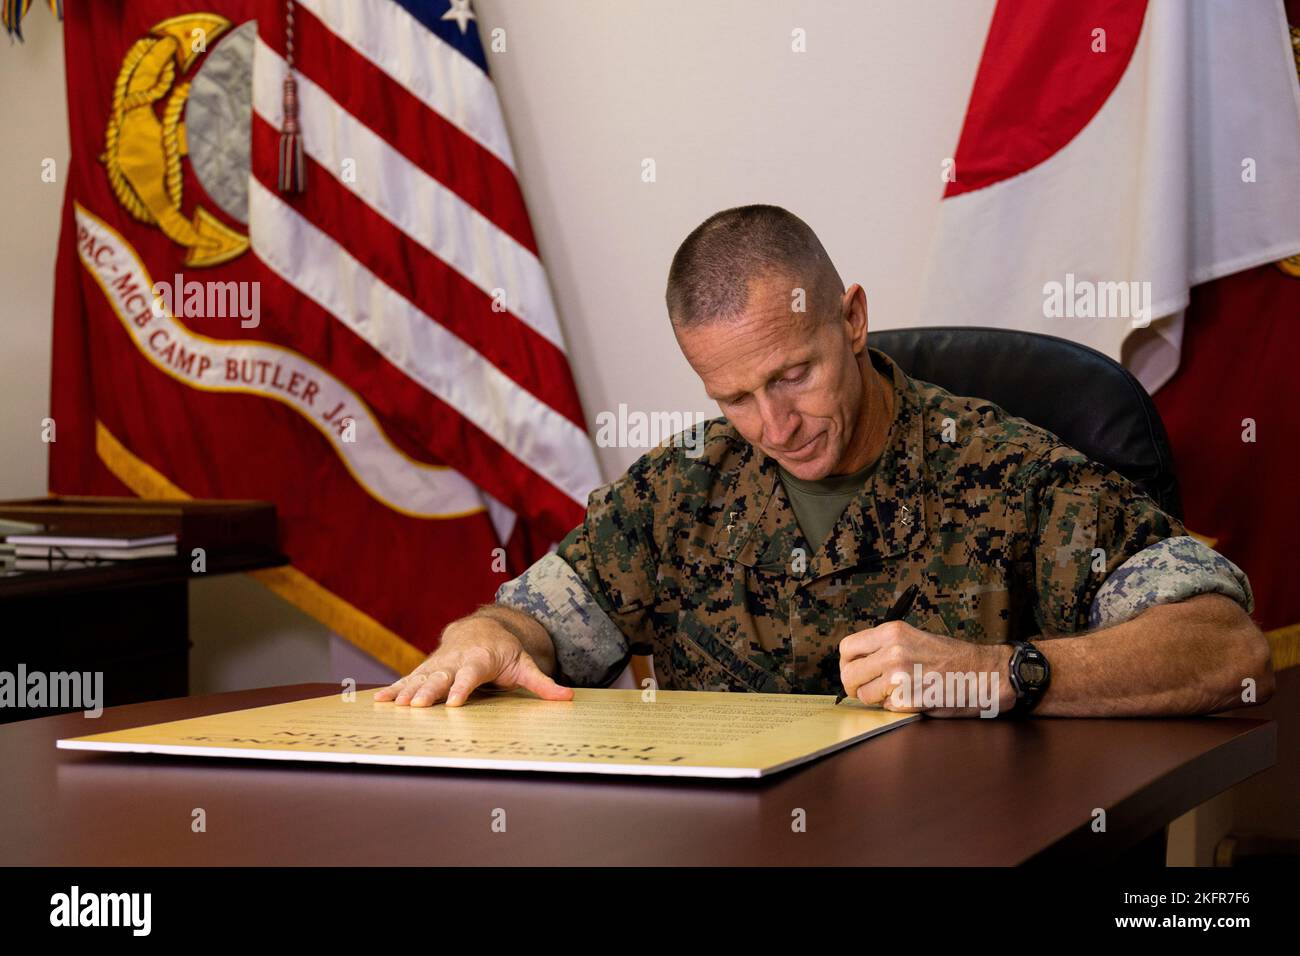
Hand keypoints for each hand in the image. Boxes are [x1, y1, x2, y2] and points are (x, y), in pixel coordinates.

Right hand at [374, 615, 573, 707]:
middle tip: (416, 706)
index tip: (452, 703)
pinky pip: (408, 679)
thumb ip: (543, 683)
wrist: (480, 628)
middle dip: (428, 692)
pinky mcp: (427, 669)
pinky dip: (394, 689)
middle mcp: (455, 661)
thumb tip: (568, 697)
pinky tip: (379, 701)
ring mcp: (438, 664)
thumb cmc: (505, 650)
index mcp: (480, 660)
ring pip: (421, 678)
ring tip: (393, 705)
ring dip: (406, 692)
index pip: (470, 675)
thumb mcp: (525, 664)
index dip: (461, 688)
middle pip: (440, 678)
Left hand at [838, 621, 1012, 716]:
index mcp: (892, 632)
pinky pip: (886, 707)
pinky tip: (913, 697)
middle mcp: (892, 652)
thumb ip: (884, 647)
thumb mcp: (913, 638)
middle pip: (848, 674)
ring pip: (864, 695)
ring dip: (876, 698)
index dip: (848, 664)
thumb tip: (856, 664)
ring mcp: (900, 677)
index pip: (847, 648)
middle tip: (866, 689)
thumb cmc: (952, 657)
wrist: (984, 673)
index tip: (855, 671)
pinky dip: (895, 707)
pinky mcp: (909, 699)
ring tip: (896, 692)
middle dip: (854, 685)